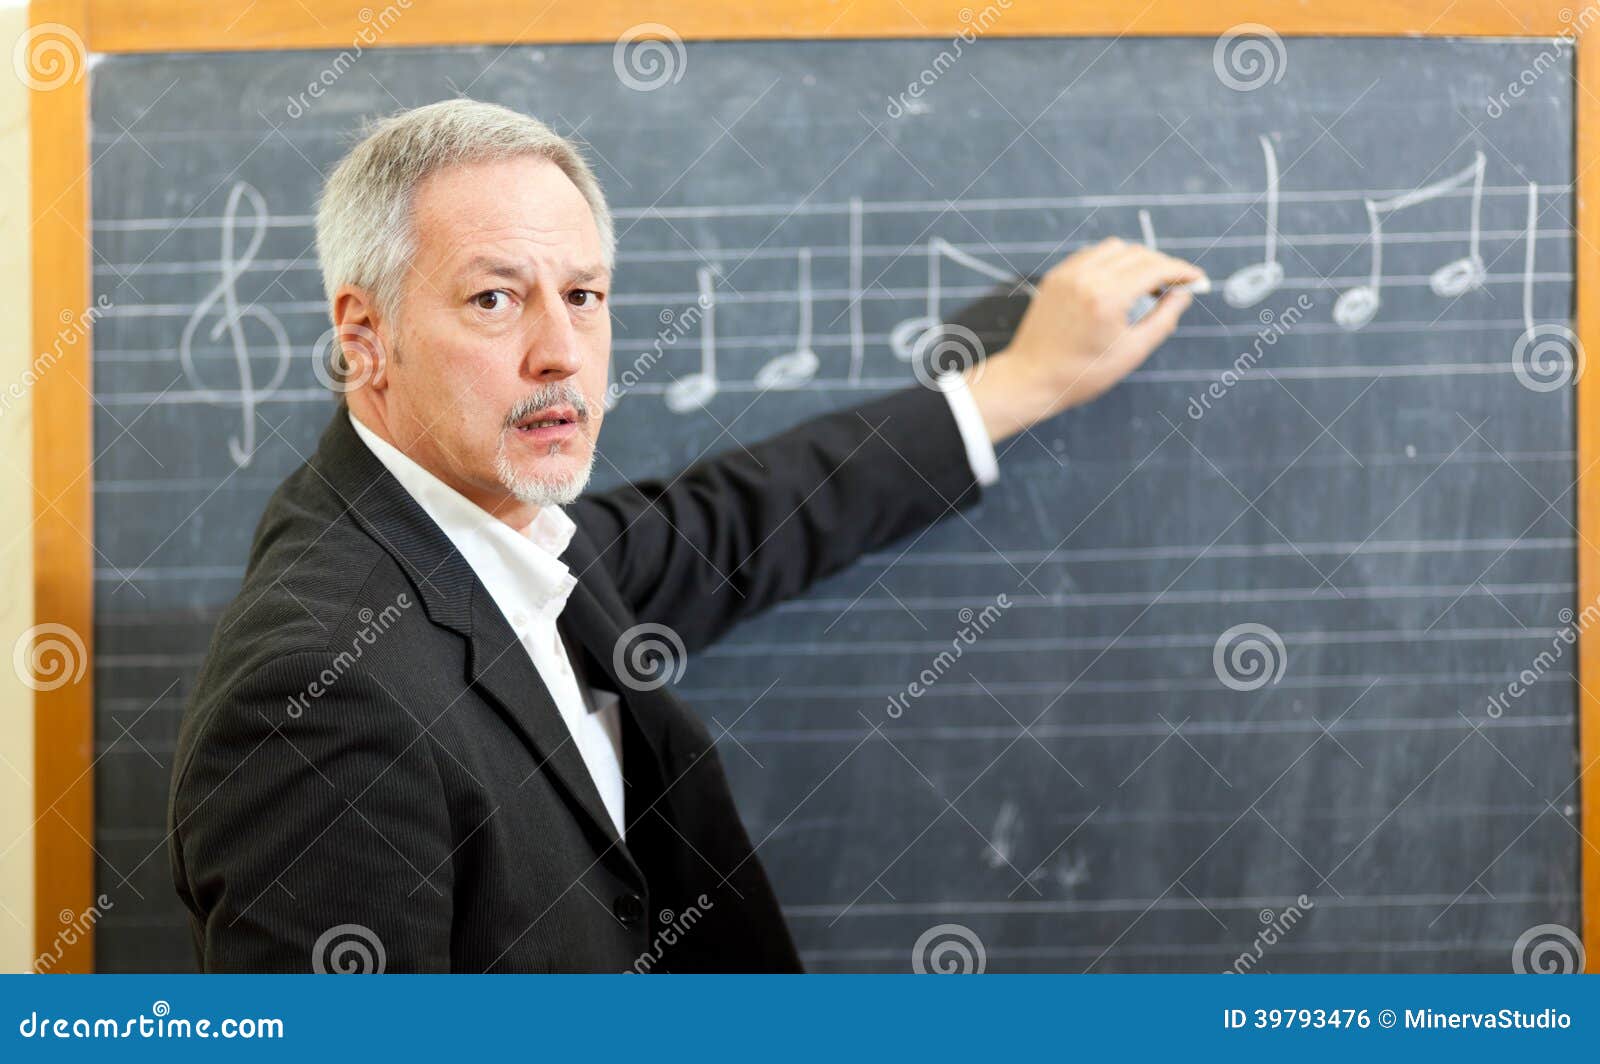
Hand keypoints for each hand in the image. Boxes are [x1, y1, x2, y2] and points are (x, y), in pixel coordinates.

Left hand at [965, 238, 1204, 441]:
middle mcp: (1086, 277)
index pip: (1155, 268)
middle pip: (1138, 253)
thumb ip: (1162, 320)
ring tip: (1144, 288)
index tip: (1195, 278)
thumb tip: (1183, 295)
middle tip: (1173, 288)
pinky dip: (1111, 263)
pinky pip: (1092, 255)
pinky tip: (1116, 286)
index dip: (1181, 270)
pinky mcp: (1056, 276)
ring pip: (1115, 248)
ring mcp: (1068, 274)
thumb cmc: (1082, 374)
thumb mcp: (1131, 352)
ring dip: (1136, 260)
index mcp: (1107, 298)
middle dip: (1161, 266)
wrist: (1030, 379)